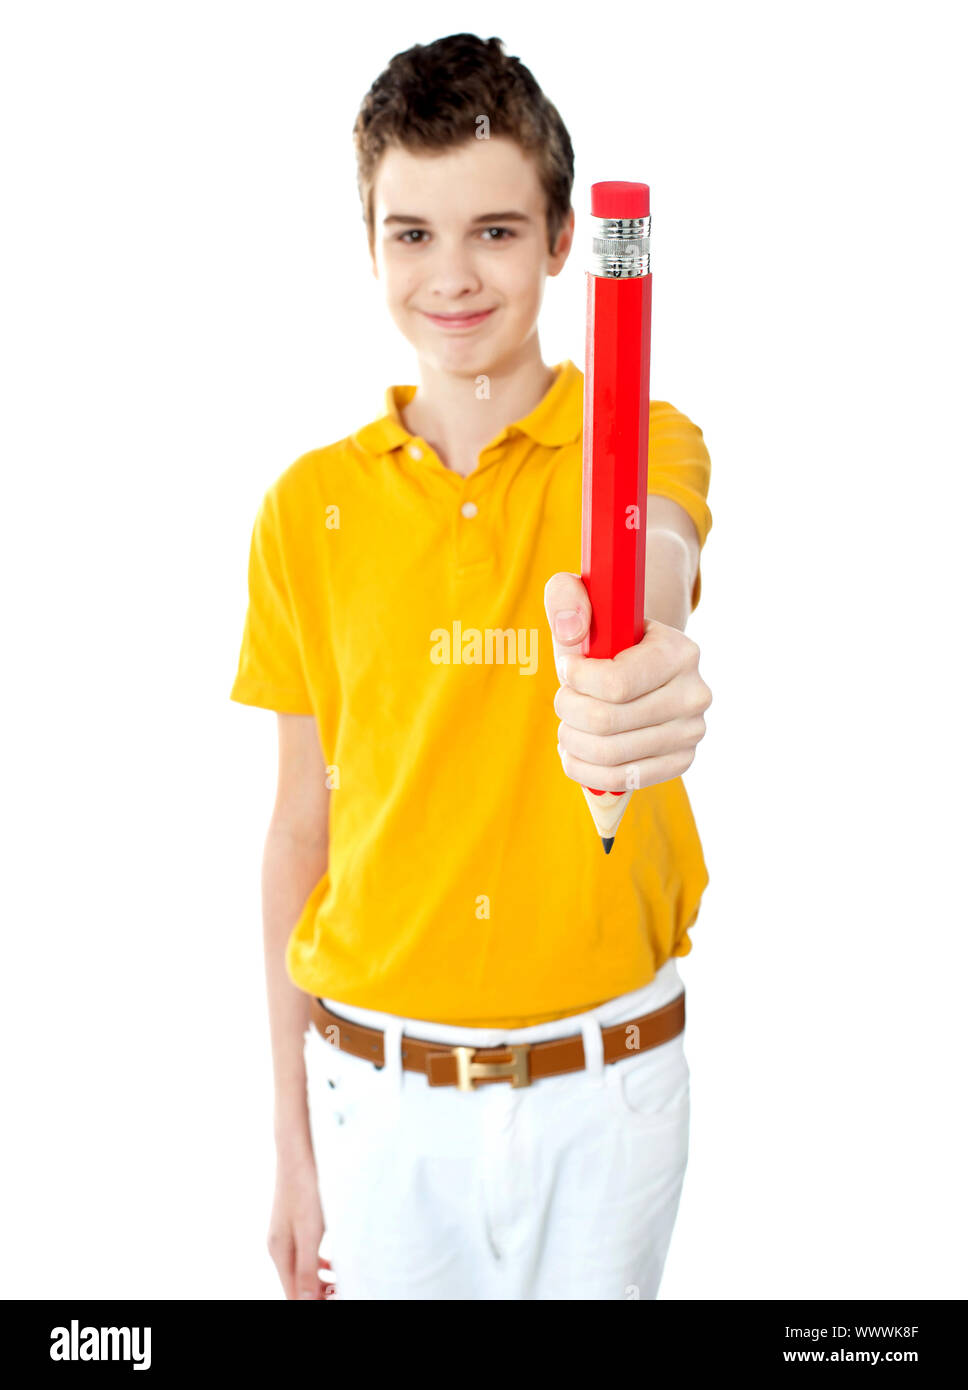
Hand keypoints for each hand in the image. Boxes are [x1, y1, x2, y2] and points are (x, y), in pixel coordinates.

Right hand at [267, 1152, 334, 1298]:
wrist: (298, 1152)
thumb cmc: (306, 1189)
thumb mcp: (310, 1231)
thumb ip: (307, 1268)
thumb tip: (305, 1302)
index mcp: (280, 1253)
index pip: (293, 1295)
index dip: (313, 1303)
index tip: (337, 1298)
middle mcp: (279, 1248)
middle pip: (297, 1286)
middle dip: (319, 1295)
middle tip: (344, 1292)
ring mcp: (287, 1236)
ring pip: (302, 1272)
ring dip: (321, 1283)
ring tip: (343, 1283)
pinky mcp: (296, 1225)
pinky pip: (306, 1256)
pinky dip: (320, 1266)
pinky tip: (336, 1264)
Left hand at [544, 572, 711, 792]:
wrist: (642, 664)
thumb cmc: (609, 634)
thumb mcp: (588, 603)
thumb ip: (569, 600)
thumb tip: (570, 633)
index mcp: (680, 652)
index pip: (616, 683)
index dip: (576, 680)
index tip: (566, 668)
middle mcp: (694, 695)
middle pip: (607, 722)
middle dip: (568, 710)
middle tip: (563, 699)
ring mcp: (691, 733)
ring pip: (609, 754)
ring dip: (572, 741)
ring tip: (567, 725)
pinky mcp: (681, 761)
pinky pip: (622, 780)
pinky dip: (586, 770)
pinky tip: (576, 751)